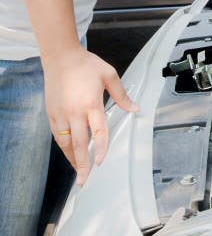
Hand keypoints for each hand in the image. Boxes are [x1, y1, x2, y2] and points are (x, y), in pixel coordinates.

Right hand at [42, 47, 138, 185]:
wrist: (60, 56)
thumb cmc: (86, 64)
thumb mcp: (109, 76)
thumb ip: (122, 95)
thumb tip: (136, 110)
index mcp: (90, 103)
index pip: (97, 132)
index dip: (100, 149)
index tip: (101, 162)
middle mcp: (73, 111)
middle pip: (79, 143)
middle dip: (82, 163)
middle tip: (85, 179)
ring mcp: (60, 113)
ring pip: (65, 142)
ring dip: (72, 158)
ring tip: (78, 171)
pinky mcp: (52, 113)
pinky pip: (57, 135)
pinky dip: (63, 147)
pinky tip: (69, 153)